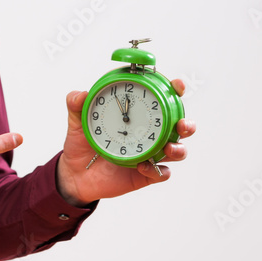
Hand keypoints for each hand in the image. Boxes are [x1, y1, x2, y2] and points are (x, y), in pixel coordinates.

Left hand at [56, 79, 195, 206]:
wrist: (75, 173)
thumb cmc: (81, 143)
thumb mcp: (77, 121)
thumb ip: (76, 104)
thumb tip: (81, 94)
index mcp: (137, 116)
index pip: (162, 100)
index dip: (174, 91)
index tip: (177, 86)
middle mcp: (148, 134)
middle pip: (179, 127)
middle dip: (187, 124)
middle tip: (181, 124)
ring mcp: (149, 154)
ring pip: (177, 151)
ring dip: (179, 149)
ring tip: (169, 148)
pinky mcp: (145, 174)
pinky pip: (160, 174)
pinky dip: (157, 170)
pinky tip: (144, 165)